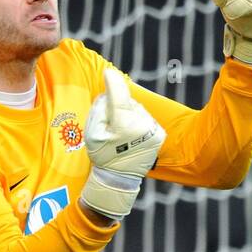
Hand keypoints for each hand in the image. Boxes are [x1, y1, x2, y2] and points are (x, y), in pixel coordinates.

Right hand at [78, 68, 165, 221]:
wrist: (120, 179)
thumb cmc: (103, 155)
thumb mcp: (92, 132)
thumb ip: (99, 108)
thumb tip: (109, 91)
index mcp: (123, 125)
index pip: (119, 96)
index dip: (112, 83)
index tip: (107, 72)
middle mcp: (141, 125)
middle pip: (127, 102)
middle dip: (118, 107)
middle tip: (112, 126)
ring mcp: (152, 130)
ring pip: (137, 110)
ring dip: (129, 115)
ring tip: (122, 134)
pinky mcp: (159, 134)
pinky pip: (145, 118)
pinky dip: (138, 123)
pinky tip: (132, 137)